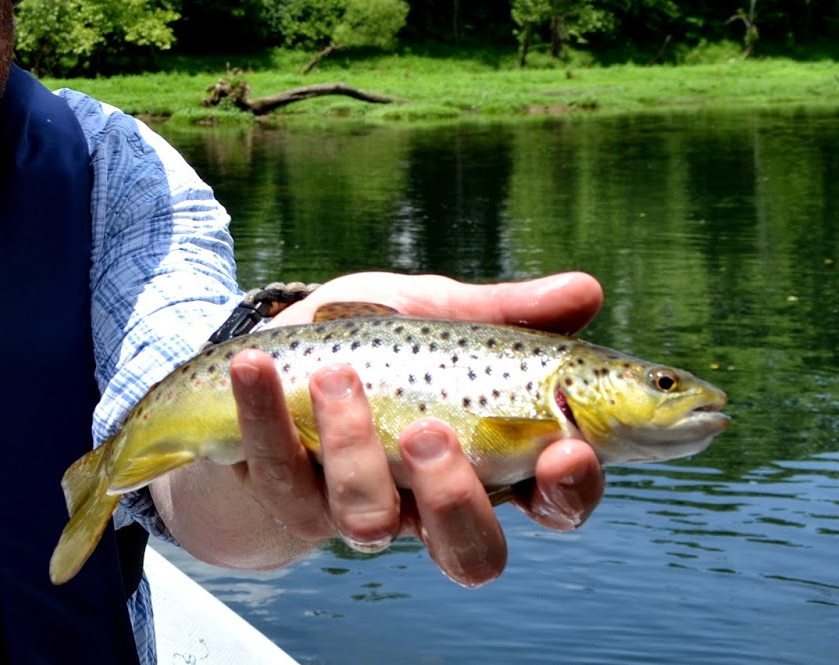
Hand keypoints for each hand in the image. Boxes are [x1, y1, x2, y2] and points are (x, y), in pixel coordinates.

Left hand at [227, 271, 605, 585]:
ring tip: (335, 376)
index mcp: (484, 458)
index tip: (568, 449)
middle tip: (430, 431)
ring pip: (369, 520)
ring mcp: (354, 509)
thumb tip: (587, 289)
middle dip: (455, 500)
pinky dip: (266, 415)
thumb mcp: (429, 311)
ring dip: (351, 445)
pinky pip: (280, 475)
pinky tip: (256, 365)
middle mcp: (425, 502)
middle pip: (472, 553)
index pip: (552, 502)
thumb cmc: (358, 340)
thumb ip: (501, 308)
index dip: (570, 491)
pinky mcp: (285, 500)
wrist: (255, 364)